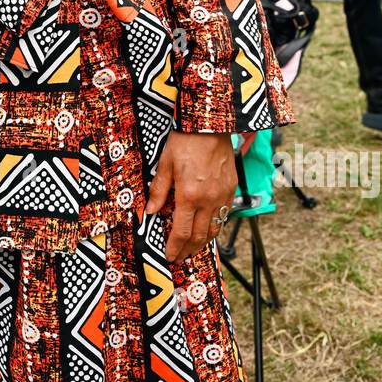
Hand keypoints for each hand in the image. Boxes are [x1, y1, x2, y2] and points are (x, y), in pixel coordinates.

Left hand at [146, 130, 236, 261]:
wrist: (210, 124)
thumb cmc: (185, 140)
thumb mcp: (165, 164)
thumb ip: (159, 191)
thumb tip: (150, 212)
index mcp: (189, 195)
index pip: (182, 232)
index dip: (174, 247)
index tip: (169, 256)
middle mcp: (208, 200)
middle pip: (199, 236)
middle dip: (188, 250)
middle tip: (180, 257)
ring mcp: (222, 195)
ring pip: (214, 229)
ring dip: (202, 242)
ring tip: (191, 248)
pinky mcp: (231, 189)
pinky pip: (223, 215)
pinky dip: (214, 226)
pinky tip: (206, 227)